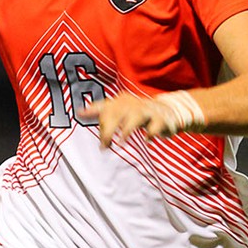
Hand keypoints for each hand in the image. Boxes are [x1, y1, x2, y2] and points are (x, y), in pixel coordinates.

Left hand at [78, 90, 204, 148]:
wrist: (168, 111)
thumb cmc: (138, 113)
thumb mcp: (119, 110)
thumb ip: (99, 111)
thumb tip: (79, 111)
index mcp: (121, 101)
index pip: (105, 106)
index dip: (93, 111)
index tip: (81, 115)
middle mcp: (132, 104)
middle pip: (117, 113)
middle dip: (109, 129)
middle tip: (104, 146)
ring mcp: (147, 111)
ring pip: (135, 117)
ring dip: (127, 130)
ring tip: (121, 143)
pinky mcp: (160, 120)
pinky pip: (155, 126)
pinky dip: (150, 133)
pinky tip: (146, 140)